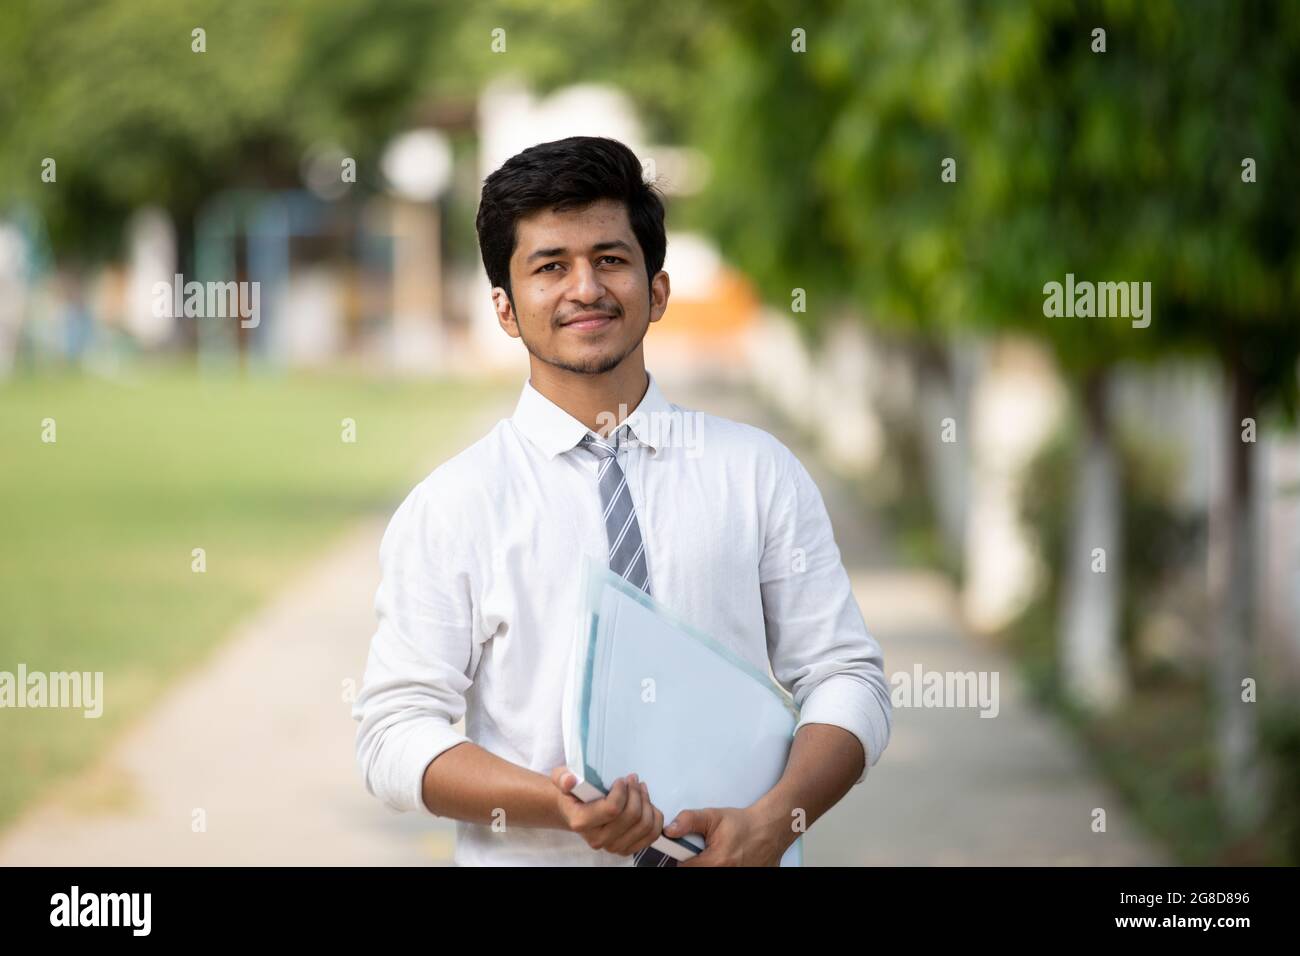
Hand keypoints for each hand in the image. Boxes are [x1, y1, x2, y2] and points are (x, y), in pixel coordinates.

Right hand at [550, 767, 665, 856]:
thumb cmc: (573, 792)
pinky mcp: (626, 849)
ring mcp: (613, 847)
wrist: (574, 810)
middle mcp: (597, 839)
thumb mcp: (562, 778)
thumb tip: (569, 781)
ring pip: (644, 825)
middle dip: (636, 793)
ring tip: (640, 789)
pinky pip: (651, 835)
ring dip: (647, 803)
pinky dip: (654, 817)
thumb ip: (562, 777)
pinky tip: (647, 804)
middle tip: (633, 779)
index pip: (612, 809)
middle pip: (632, 816)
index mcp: (581, 822)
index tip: (621, 780)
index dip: (622, 791)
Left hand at [667, 806, 790, 866]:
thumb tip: (669, 830)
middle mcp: (726, 873)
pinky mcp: (746, 880)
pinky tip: (730, 860)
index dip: (684, 858)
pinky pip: (725, 876)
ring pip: (712, 874)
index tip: (690, 851)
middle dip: (699, 863)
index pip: (684, 868)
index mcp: (716, 861)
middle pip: (698, 872)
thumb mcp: (713, 816)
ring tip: (719, 855)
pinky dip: (726, 868)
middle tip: (706, 853)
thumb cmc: (743, 824)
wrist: (770, 829)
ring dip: (711, 866)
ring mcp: (738, 877)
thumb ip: (689, 821)